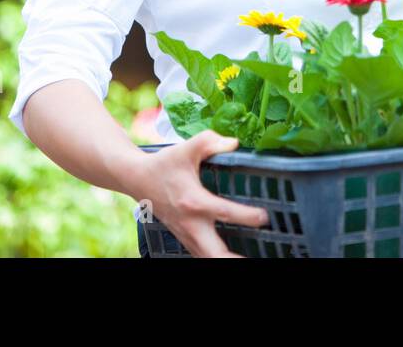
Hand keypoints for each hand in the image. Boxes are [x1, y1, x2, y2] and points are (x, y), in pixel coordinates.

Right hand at [129, 131, 269, 257]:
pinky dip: (217, 257)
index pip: (225, 213)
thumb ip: (210, 141)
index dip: (248, 216)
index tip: (264, 216)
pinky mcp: (184, 238)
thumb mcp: (186, 148)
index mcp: (194, 201)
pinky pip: (202, 255)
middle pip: (215, 254)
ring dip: (228, 260)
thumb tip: (234, 144)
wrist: (138, 179)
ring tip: (249, 257)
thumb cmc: (164, 164)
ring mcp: (186, 234)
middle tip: (261, 254)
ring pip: (208, 258)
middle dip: (235, 259)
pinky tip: (231, 255)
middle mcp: (190, 223)